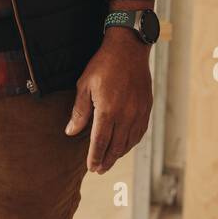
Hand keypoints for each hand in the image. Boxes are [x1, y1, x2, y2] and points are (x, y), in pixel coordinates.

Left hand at [64, 27, 151, 172]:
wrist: (129, 49)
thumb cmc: (103, 65)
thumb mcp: (84, 85)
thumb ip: (79, 111)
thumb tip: (71, 132)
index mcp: (108, 110)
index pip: (100, 142)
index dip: (95, 157)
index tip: (91, 167)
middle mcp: (125, 115)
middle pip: (116, 146)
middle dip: (107, 160)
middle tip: (100, 169)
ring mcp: (138, 112)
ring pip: (129, 142)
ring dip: (119, 154)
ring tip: (110, 160)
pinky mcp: (146, 108)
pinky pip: (140, 132)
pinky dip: (131, 143)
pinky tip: (124, 145)